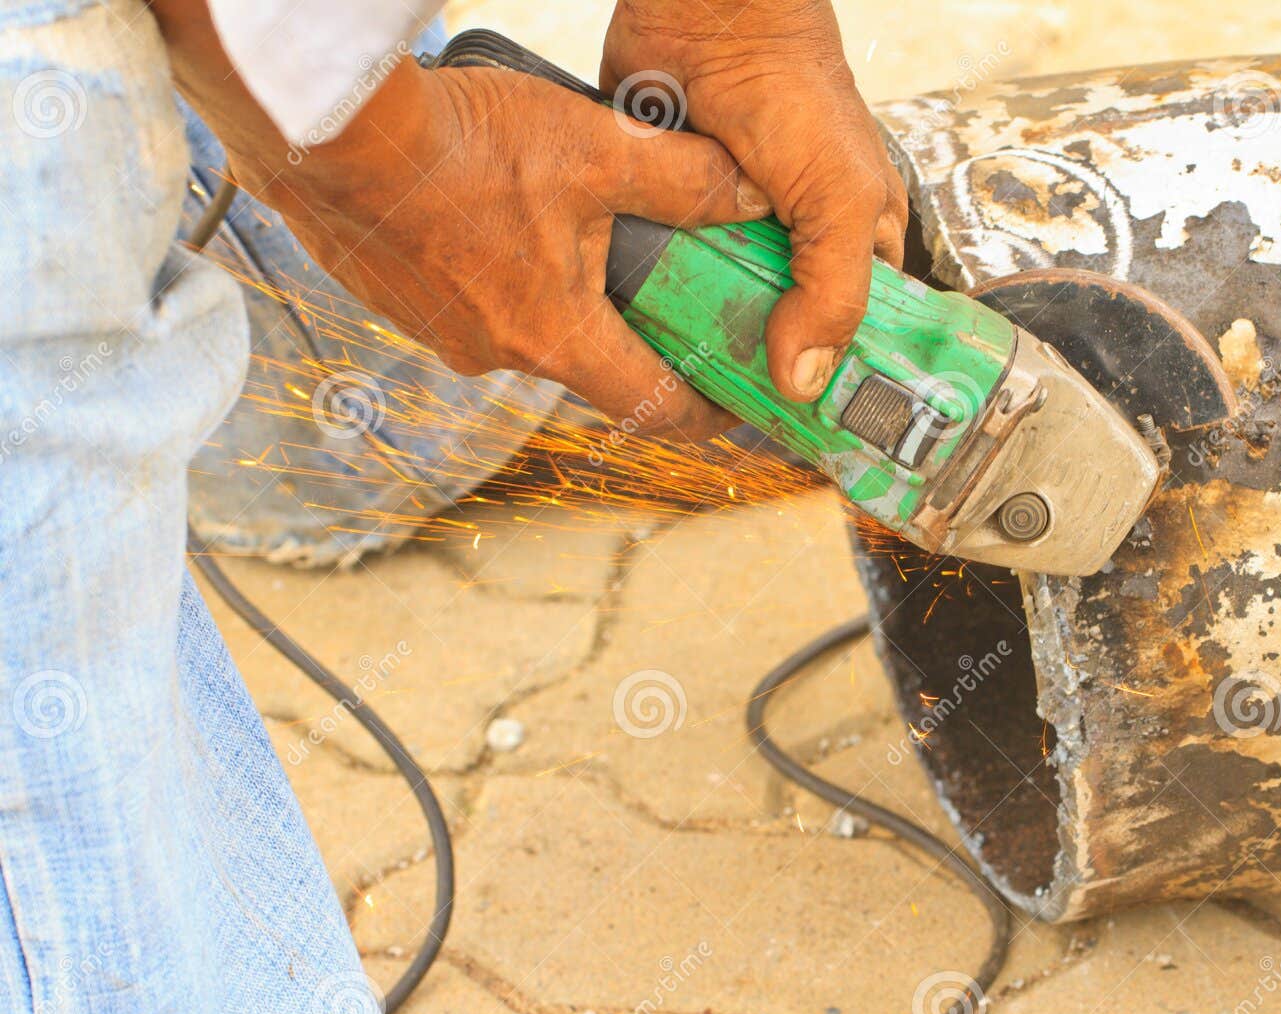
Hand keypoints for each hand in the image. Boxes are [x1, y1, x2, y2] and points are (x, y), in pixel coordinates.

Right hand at [238, 61, 774, 438]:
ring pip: (523, 327)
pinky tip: (494, 216)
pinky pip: (467, 302)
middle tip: (660, 288)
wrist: (331, 134)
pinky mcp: (400, 305)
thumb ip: (682, 178)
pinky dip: (494, 272)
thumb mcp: (595, 149)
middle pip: (587, 361)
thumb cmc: (462, 146)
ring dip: (552, 291)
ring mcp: (442, 335)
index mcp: (557, 338)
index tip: (729, 405)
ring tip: (565, 226)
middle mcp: (499, 355)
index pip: (650, 405)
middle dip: (625, 330)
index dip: (700, 412)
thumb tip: (747, 197)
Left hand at [602, 0, 908, 400]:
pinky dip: (652, 303)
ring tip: (677, 397)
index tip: (808, 431)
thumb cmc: (795, 93)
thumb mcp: (839, 200)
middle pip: (780, 332)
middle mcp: (791, 244)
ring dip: (698, 343)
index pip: (856, 331)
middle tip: (733, 424)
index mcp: (853, 242)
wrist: (708, 17)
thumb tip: (802, 383)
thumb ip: (831, 293)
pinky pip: (663, 275)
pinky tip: (634, 345)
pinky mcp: (671, 216)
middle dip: (758, 373)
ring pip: (716, 309)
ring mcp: (728, 232)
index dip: (837, 380)